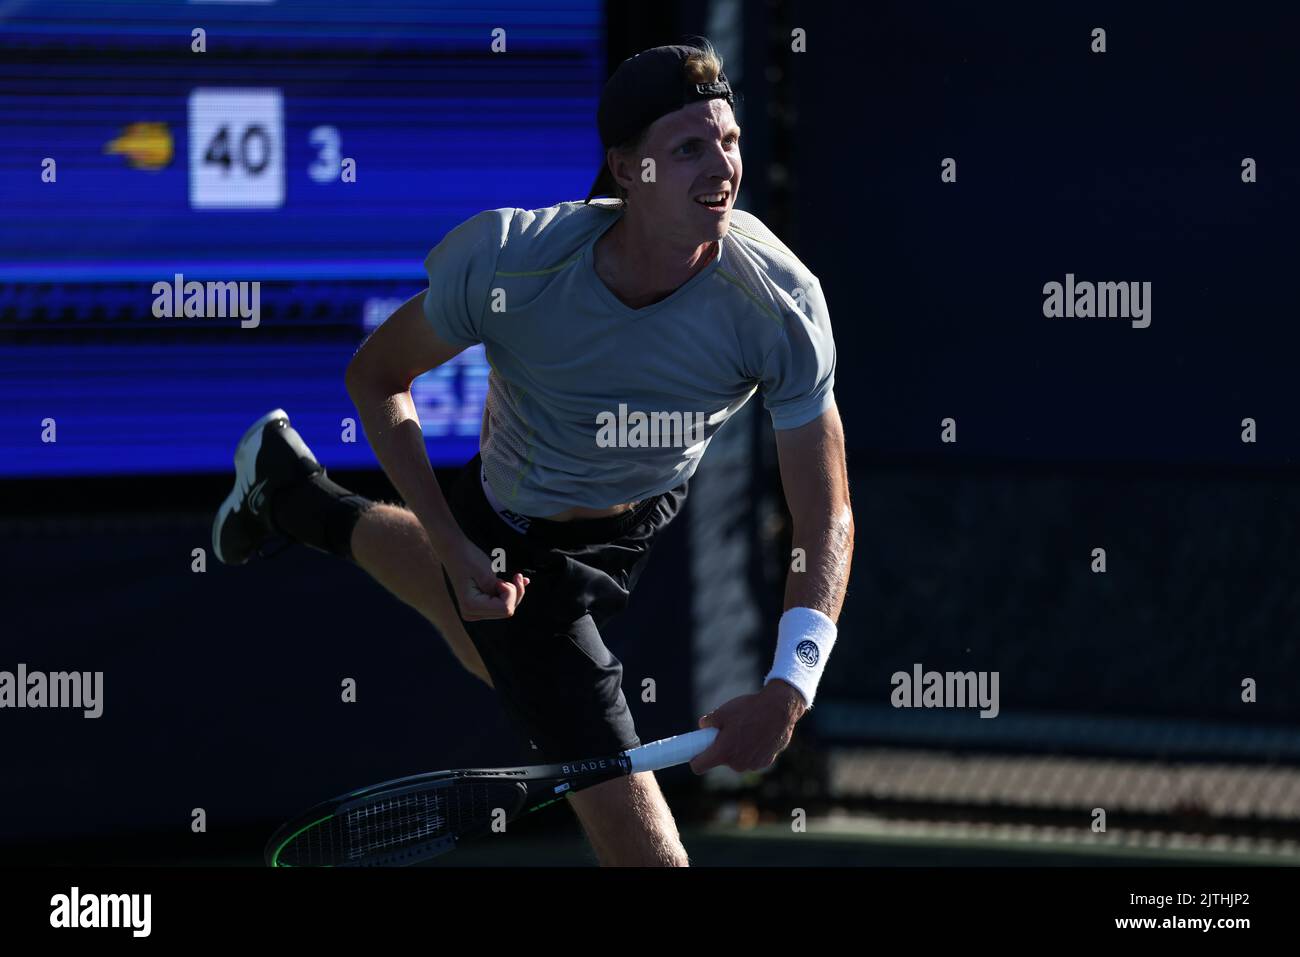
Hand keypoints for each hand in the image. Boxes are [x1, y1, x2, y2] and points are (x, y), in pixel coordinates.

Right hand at [444, 539, 529, 620]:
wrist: (455, 551)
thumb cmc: (469, 558)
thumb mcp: (487, 573)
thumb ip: (501, 590)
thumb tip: (514, 600)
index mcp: (471, 607)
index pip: (506, 608)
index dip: (510, 592)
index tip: (501, 578)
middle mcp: (472, 614)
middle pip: (507, 610)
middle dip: (514, 592)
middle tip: (514, 575)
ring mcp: (475, 611)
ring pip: (506, 608)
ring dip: (513, 591)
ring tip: (515, 576)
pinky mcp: (480, 606)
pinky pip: (502, 603)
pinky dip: (511, 592)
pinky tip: (521, 581)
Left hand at [689, 681, 807, 773]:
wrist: (780, 710)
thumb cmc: (750, 710)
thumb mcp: (723, 711)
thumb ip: (709, 721)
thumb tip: (703, 725)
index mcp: (723, 752)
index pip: (698, 767)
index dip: (695, 759)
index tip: (696, 752)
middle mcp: (737, 763)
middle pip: (721, 761)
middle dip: (721, 749)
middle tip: (727, 731)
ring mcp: (752, 765)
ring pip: (737, 759)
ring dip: (737, 749)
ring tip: (746, 730)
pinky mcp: (765, 762)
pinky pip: (751, 759)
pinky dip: (751, 750)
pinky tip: (757, 735)